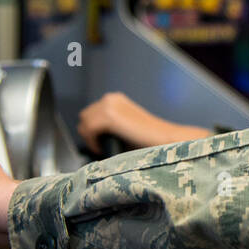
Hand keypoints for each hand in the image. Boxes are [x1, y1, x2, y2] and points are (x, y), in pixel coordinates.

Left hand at [77, 91, 210, 152]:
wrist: (164, 139)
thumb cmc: (148, 138)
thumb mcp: (125, 125)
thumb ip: (110, 125)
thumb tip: (94, 135)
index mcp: (114, 99)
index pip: (90, 112)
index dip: (92, 129)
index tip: (99, 142)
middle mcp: (110, 98)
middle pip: (85, 116)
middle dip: (89, 132)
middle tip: (100, 146)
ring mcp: (109, 106)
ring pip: (85, 123)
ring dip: (90, 137)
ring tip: (101, 148)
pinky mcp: (109, 117)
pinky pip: (89, 130)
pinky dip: (92, 142)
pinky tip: (101, 149)